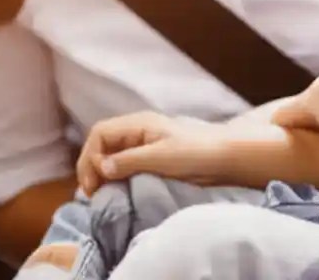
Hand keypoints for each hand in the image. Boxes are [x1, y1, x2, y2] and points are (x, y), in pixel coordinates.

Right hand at [75, 112, 228, 194]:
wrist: (228, 157)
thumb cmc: (198, 152)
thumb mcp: (162, 157)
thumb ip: (130, 161)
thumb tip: (102, 167)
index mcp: (138, 124)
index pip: (100, 134)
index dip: (91, 157)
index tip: (94, 183)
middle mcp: (137, 131)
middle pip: (101, 144)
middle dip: (92, 166)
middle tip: (92, 194)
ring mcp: (143, 144)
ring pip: (111, 155)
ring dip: (102, 173)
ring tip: (101, 195)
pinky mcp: (151, 158)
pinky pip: (124, 164)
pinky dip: (115, 177)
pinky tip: (116, 191)